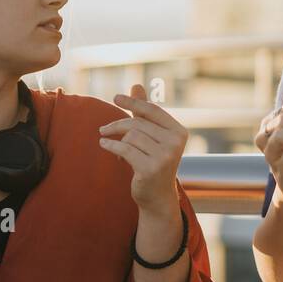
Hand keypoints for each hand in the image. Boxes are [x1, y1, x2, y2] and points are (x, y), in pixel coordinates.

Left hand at [98, 83, 188, 212]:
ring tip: (108, 143)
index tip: (115, 98)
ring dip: (115, 138)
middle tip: (103, 129)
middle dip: (117, 124)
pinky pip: (124, 149)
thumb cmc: (153, 161)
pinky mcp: (150, 169)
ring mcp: (164, 157)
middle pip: (138, 123)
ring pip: (130, 136)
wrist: (157, 197)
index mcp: (179, 132)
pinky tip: (104, 145)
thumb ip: (144, 112)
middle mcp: (175, 143)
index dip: (133, 103)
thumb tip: (136, 85)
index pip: (153, 110)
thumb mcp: (151, 136)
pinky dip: (111, 146)